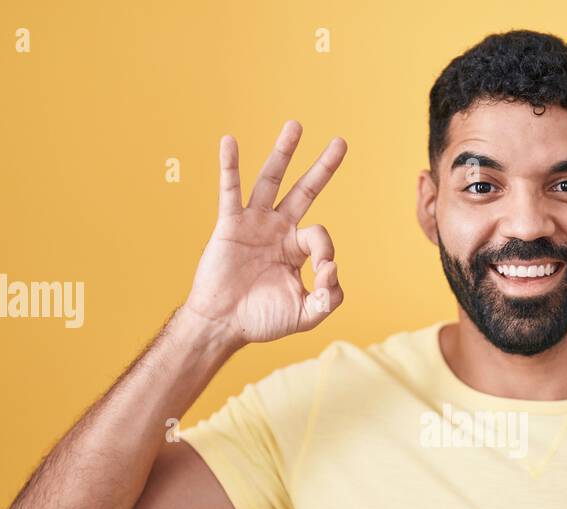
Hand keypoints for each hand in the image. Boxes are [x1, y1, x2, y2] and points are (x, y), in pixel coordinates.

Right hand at [183, 121, 346, 343]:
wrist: (224, 324)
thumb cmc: (263, 320)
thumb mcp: (307, 314)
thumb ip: (330, 298)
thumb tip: (334, 269)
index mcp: (297, 248)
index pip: (321, 236)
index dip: (327, 253)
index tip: (324, 275)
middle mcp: (278, 229)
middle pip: (304, 191)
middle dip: (323, 168)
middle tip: (341, 142)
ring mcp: (254, 223)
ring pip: (271, 181)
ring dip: (283, 153)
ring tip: (296, 126)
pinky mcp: (230, 224)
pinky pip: (230, 191)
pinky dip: (229, 166)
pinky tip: (229, 142)